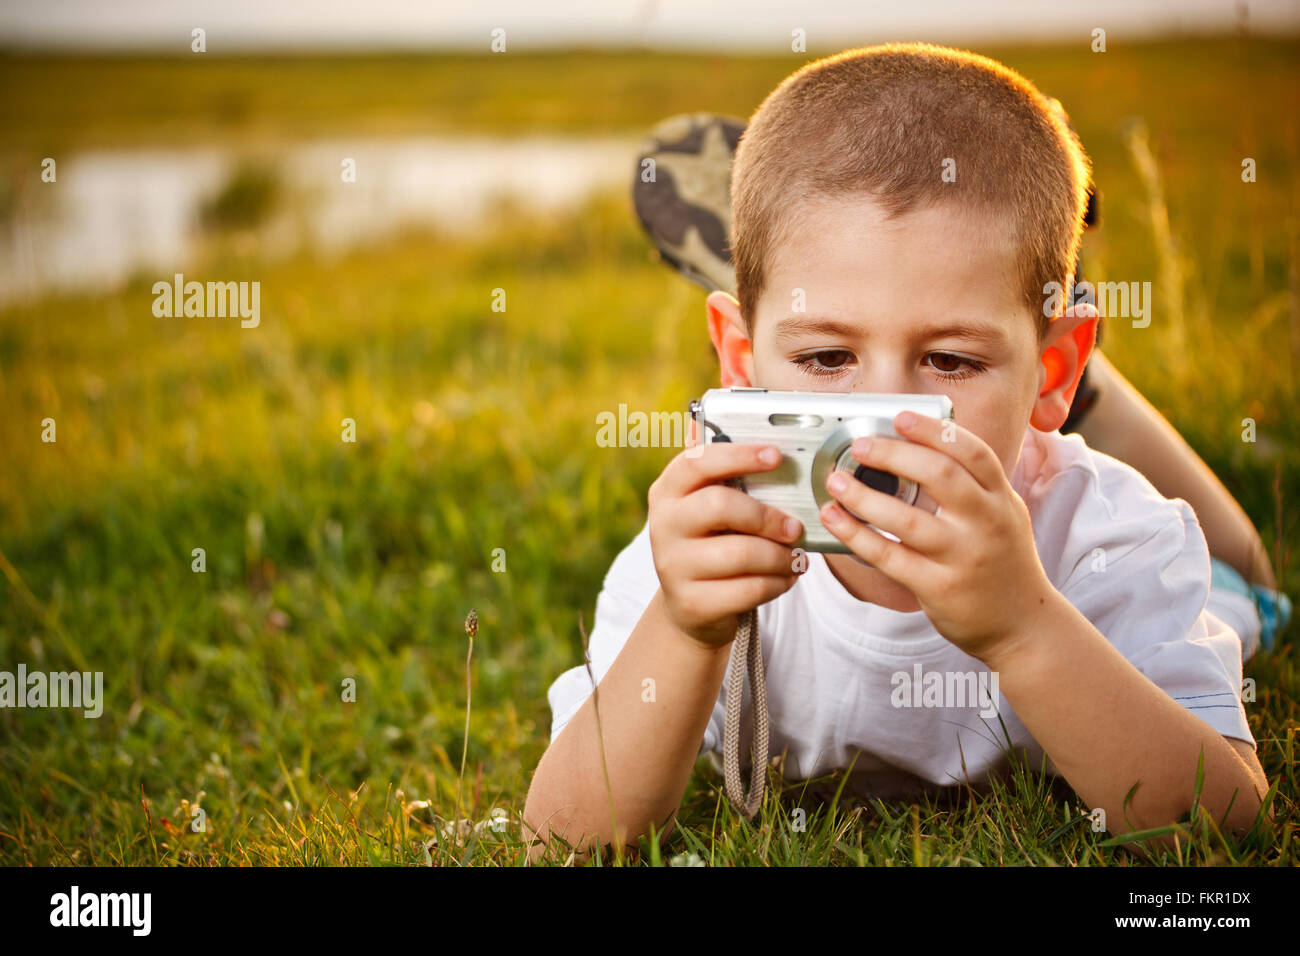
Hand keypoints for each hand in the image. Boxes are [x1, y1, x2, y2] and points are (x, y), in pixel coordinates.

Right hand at [648, 440, 805, 649]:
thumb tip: (738, 391)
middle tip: (796, 526)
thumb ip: (725, 465)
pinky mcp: (692, 603)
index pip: (697, 461)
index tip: (776, 455)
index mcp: (668, 490)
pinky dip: (779, 583)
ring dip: (780, 555)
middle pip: (720, 506)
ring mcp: (674, 566)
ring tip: (797, 556)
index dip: (739, 456)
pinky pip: (749, 589)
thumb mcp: (709, 504)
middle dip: (767, 515)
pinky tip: (787, 577)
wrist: (690, 606)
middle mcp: (664, 525)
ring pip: (741, 553)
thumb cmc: (712, 541)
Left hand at [819, 411, 1053, 663]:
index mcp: (1002, 498)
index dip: (934, 431)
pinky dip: (857, 536)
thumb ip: (973, 487)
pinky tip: (835, 521)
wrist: (1025, 626)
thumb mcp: (1004, 516)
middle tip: (859, 446)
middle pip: (939, 476)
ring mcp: (963, 557)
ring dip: (864, 497)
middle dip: (893, 455)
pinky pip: (890, 557)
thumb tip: (918, 450)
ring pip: (907, 519)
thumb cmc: (1003, 563)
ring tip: (836, 482)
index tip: (900, 417)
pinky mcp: (939, 587)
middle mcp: (986, 523)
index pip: (972, 452)